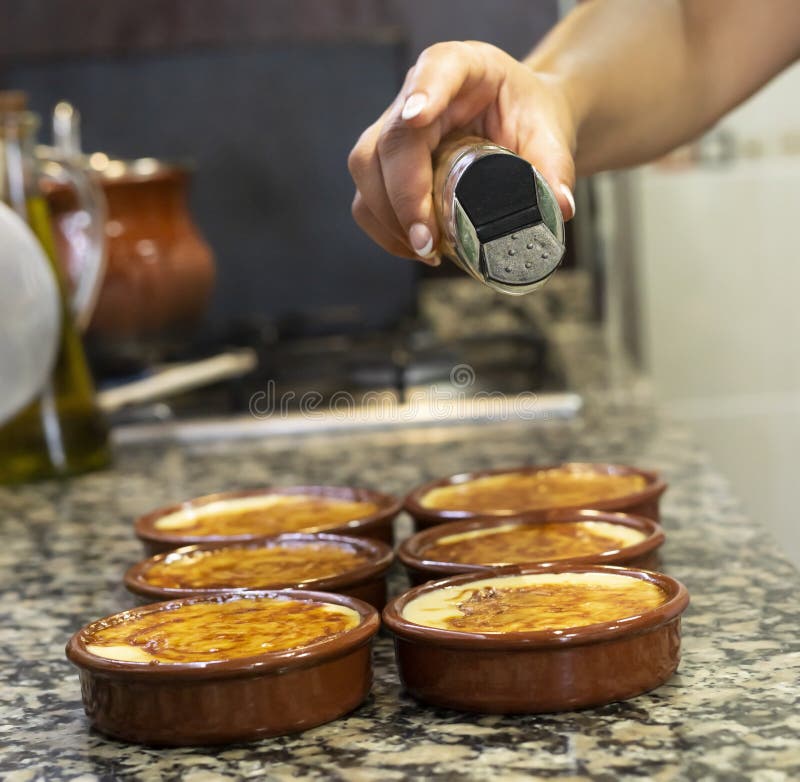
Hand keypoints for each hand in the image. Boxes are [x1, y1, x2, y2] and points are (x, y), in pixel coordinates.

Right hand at [348, 41, 577, 264]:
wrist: (518, 126)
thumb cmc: (530, 119)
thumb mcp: (549, 134)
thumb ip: (555, 167)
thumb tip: (560, 207)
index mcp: (463, 67)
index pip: (436, 69)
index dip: (424, 92)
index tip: (418, 117)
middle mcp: (418, 92)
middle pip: (391, 139)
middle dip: (404, 196)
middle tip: (429, 240)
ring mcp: (394, 129)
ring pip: (367, 170)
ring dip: (389, 219)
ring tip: (428, 250)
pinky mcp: (384, 164)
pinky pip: (366, 198)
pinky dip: (385, 230)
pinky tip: (415, 248)